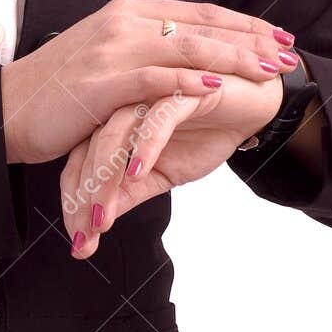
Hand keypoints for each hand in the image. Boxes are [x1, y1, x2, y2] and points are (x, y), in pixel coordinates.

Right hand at [0, 0, 294, 167]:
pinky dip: (189, 80)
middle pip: (201, 25)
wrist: (6, 110)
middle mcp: (122, 23)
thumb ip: (141, 51)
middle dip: (251, 39)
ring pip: (186, 46)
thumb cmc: (55, 92)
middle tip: (289, 52)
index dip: (242, 23)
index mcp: (127, 14)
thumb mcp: (104, 58)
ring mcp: (111, 50)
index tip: (278, 34)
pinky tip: (218, 86)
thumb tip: (180, 57)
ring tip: (268, 70)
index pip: (198, 12)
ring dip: (234, 57)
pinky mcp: (101, 83)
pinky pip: (154, 78)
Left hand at [61, 70, 285, 256]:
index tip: (78, 243)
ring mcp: (150, 94)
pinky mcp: (182, 88)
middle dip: (86, 197)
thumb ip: (128, 193)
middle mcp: (125, 105)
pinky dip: (146, 145)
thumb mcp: (164, 174)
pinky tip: (139, 173)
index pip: (81, 162)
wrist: (255, 107)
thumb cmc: (206, 134)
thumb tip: (96, 227)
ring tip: (102, 216)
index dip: (76, 202)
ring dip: (106, 176)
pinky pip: (158, 117)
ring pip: (115, 133)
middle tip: (86, 235)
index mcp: (114, 122)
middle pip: (90, 150)